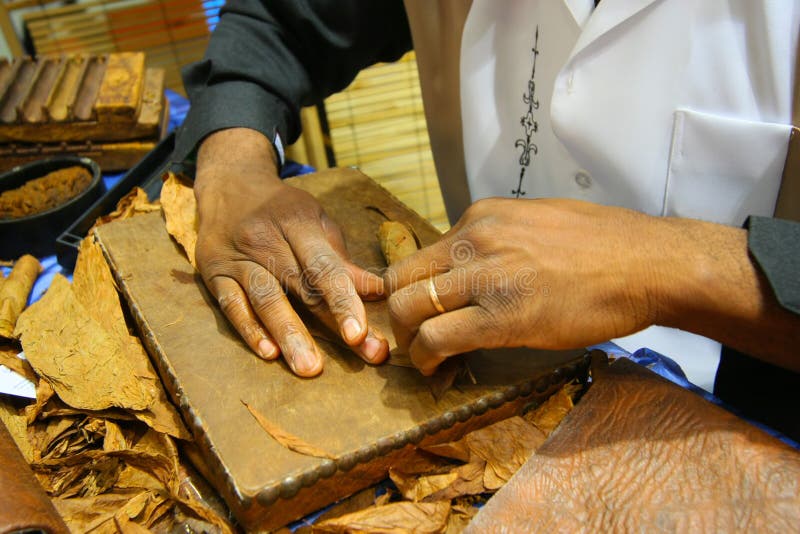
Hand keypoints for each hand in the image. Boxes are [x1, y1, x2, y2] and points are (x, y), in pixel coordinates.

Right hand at [194, 128, 388, 376]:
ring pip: (265, 299)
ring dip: (288, 335)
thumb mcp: (316, 223)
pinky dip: (249, 329)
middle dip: (329, 326)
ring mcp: (237, 257)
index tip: (360, 334)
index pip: (324, 267)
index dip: (343, 301)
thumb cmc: (283, 211)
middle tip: (357, 358)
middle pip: (301, 288)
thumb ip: (342, 261)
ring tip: (308, 368)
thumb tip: (379, 291)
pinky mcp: (213, 273)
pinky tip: (268, 353)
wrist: (229, 185)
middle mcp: (265, 239)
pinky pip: (232, 305)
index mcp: (297, 223)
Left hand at [384, 198, 669, 374]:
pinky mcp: (503, 317)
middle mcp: (475, 239)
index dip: (414, 288)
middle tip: (414, 336)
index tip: (424, 310)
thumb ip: (496, 239)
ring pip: (410, 309)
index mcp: (482, 216)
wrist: (648, 263)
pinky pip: (438, 338)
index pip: (421, 254)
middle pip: (401, 279)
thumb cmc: (604, 245)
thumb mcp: (537, 222)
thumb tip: (473, 265)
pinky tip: (438, 369)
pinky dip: (427, 359)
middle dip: (399, 314)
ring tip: (426, 356)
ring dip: (409, 340)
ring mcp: (486, 276)